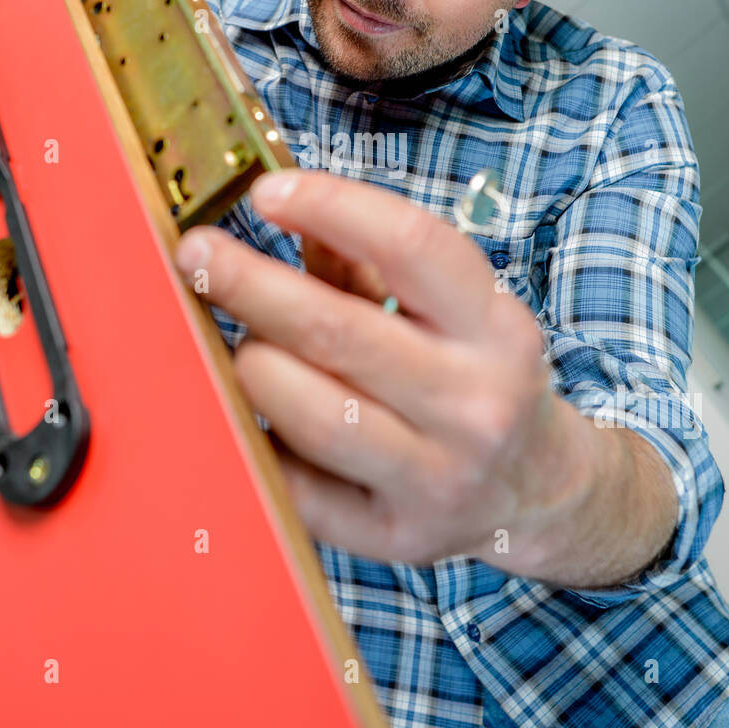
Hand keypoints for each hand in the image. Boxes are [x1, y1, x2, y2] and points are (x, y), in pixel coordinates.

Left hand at [174, 169, 592, 566]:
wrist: (532, 490)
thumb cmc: (473, 379)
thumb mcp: (453, 310)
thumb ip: (368, 259)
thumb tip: (280, 204)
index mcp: (495, 329)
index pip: (411, 247)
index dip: (331, 206)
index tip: (267, 191)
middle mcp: (475, 404)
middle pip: (338, 331)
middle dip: (250, 284)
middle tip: (196, 254)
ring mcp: (438, 478)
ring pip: (312, 413)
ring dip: (253, 365)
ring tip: (237, 346)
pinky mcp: (394, 536)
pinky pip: (297, 484)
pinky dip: (260, 440)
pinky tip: (249, 415)